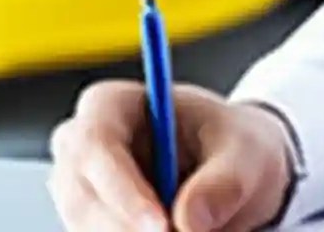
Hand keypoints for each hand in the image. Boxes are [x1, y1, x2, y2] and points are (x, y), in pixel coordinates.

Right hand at [48, 81, 293, 231]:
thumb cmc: (232, 146)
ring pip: (89, 229)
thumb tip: (190, 220)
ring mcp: (78, 190)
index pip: (95, 144)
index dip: (123, 190)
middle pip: (81, 196)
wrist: (236, 171)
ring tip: (196, 230)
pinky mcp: (89, 223)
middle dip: (127, 228)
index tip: (163, 226)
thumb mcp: (245, 152)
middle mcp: (82, 148)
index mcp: (110, 105)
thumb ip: (224, 182)